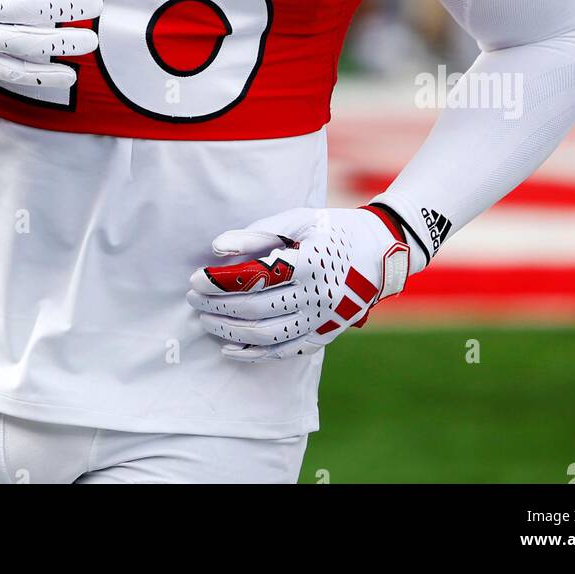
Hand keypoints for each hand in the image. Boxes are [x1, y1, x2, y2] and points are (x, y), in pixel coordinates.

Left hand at [187, 206, 408, 361]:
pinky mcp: (324, 334)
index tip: (195, 278)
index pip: (254, 276)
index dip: (220, 281)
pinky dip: (254, 354)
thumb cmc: (333, 229)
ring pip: (266, 335)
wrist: (382, 252)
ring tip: (205, 320)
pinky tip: (229, 348)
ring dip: (229, 331)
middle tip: (192, 298)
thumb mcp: (299, 220)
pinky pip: (284, 351)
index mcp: (310, 262)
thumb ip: (257, 233)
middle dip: (218, 306)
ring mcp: (322, 319)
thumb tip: (216, 247)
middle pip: (255, 308)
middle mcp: (317, 296)